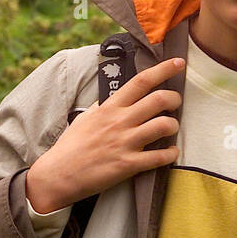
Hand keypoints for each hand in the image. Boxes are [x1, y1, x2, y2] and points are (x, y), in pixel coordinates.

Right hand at [25, 57, 182, 212]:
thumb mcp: (86, 117)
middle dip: (175, 98)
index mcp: (110, 107)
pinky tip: (170, 152)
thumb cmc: (71, 146)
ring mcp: (125, 143)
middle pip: (159, 99)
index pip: (140, 81)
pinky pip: (159, 157)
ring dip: (174, 125)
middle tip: (175, 103)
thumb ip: (104, 106)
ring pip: (164, 126)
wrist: (58, 174)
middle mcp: (119, 121)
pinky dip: (171, 154)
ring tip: (171, 129)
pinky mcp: (128, 165)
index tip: (178, 63)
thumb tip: (117, 95)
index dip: (163, 69)